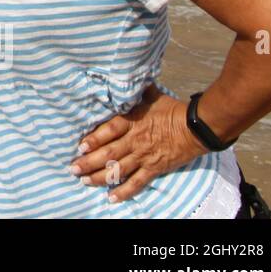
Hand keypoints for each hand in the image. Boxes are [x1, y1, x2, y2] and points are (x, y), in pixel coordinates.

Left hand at [69, 84, 206, 203]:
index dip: (93, 140)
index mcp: (132, 122)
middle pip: (109, 154)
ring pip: (119, 170)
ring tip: (85, 182)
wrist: (197, 127)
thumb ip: (135, 89)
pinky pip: (138, 182)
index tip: (79, 147)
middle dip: (89, 162)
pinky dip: (125, 191)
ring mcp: (144, 156)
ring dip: (100, 177)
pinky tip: (112, 198)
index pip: (108, 131)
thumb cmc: (172, 109)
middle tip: (73, 169)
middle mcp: (135, 141)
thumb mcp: (151, 95)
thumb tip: (126, 73)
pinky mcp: (155, 168)